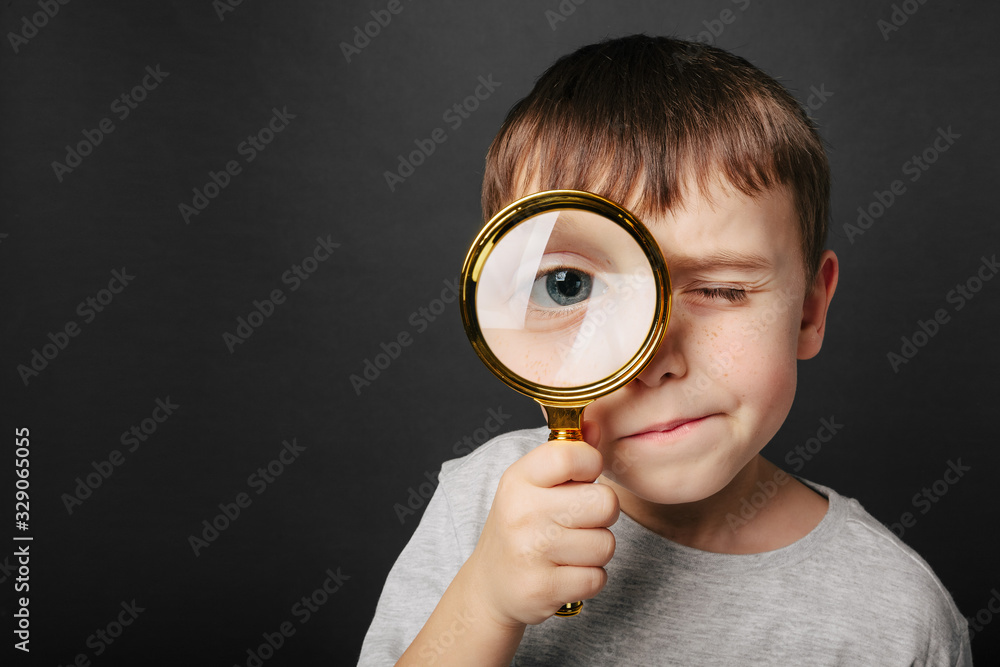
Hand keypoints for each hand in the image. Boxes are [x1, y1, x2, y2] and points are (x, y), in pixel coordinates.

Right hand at [463, 421, 619, 626]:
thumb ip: (567, 454)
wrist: (492, 584)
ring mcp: (531, 552)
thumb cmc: (521, 525)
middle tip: (578, 520)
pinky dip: (588, 578)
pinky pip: (597, 578)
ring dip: (595, 549)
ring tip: (569, 548)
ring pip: (606, 544)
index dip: (591, 465)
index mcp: (520, 478)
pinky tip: (565, 571)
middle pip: (606, 503)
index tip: (580, 478)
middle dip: (601, 514)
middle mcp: (523, 512)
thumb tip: (595, 424)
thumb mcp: (533, 483)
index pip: (575, 455)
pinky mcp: (543, 588)